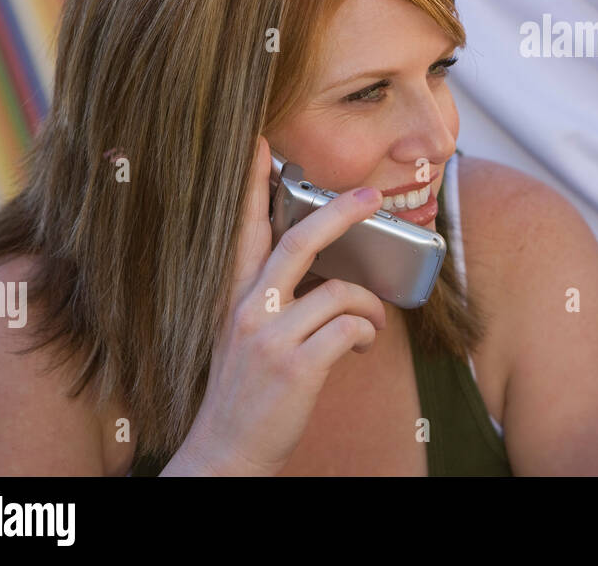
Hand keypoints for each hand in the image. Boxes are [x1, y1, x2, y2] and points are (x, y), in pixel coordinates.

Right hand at [171, 136, 385, 475]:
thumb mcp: (247, 337)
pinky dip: (366, 335)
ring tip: (370, 325)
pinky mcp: (296, 365)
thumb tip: (329, 277)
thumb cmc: (247, 393)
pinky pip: (350, 329)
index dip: (254, 186)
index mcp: (235, 298)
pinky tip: (361, 348)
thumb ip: (275, 301)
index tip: (262, 145)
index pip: (244, 230)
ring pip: (340, 292)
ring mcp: (270, 337)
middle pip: (299, 242)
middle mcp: (248, 310)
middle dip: (340, 213)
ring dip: (368, 307)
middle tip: (370, 196)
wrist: (227, 453)